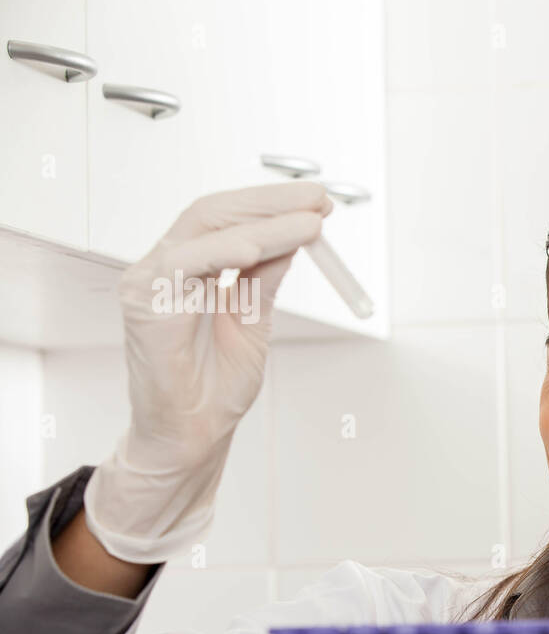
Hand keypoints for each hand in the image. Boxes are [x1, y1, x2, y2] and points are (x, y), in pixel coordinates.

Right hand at [84, 183, 333, 562]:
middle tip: (319, 199)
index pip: (228, 218)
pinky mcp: (145, 304)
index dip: (272, 204)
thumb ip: (265, 276)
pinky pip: (185, 264)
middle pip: (216, 213)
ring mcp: (150, 282)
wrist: (193, 434)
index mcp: (190, 267)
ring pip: (207, 231)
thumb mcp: (254, 318)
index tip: (318, 202)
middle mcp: (166, 268)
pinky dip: (224, 251)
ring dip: (263, 222)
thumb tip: (297, 234)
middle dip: (272, 202)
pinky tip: (259, 247)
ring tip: (309, 223)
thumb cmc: (214, 386)